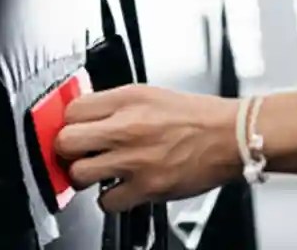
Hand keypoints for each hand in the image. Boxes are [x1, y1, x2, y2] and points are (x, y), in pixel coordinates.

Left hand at [54, 84, 240, 212]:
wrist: (229, 136)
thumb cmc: (194, 116)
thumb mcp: (148, 94)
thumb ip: (113, 104)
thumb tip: (83, 114)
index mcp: (126, 100)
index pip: (71, 109)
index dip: (69, 120)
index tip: (73, 127)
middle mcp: (126, 127)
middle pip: (66, 141)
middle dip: (67, 149)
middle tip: (77, 152)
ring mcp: (135, 160)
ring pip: (80, 174)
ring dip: (84, 176)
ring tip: (96, 171)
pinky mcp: (147, 188)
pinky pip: (107, 202)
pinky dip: (109, 199)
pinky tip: (119, 188)